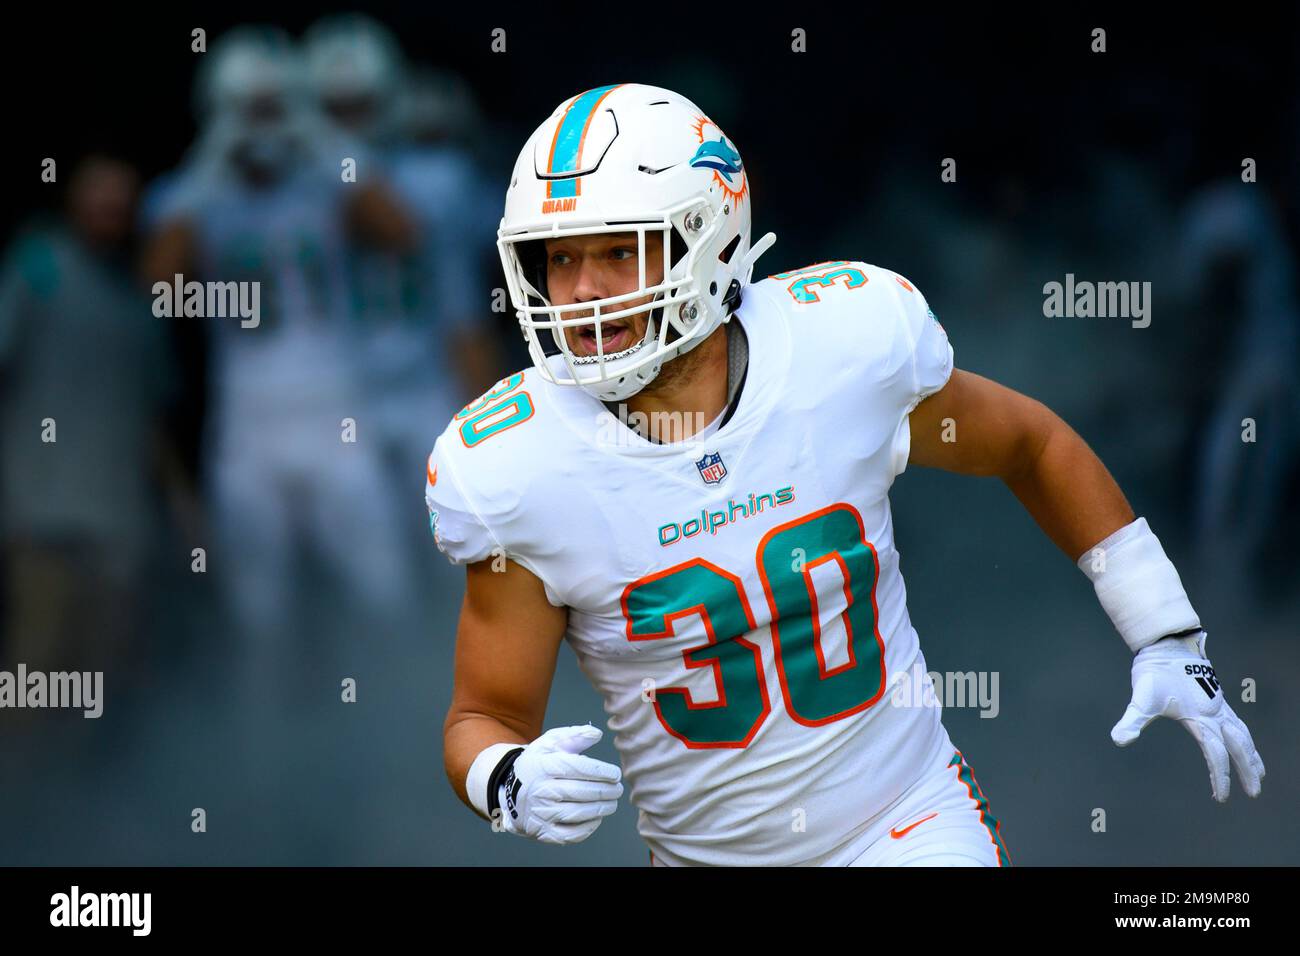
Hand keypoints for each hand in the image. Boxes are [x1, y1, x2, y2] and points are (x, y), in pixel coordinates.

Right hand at [497, 725, 623, 843]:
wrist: (510, 792)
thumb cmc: (537, 764)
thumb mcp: (550, 743)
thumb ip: (574, 735)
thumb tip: (597, 733)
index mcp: (543, 766)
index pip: (578, 768)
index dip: (601, 771)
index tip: (615, 774)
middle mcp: (540, 791)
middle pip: (581, 792)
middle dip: (606, 791)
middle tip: (618, 789)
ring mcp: (541, 814)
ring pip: (578, 813)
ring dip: (601, 809)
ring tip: (612, 803)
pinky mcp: (543, 832)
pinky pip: (571, 834)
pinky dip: (588, 827)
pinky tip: (597, 818)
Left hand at [1112, 632, 1264, 801]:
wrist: (1165, 645)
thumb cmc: (1153, 672)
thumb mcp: (1141, 698)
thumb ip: (1132, 720)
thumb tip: (1119, 740)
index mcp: (1200, 716)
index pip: (1215, 752)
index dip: (1221, 776)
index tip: (1222, 797)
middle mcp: (1215, 712)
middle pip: (1238, 746)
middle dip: (1247, 770)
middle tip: (1254, 793)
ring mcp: (1218, 704)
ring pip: (1243, 733)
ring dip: (1252, 754)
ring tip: (1260, 773)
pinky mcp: (1216, 698)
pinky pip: (1238, 722)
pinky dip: (1246, 737)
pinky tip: (1245, 743)